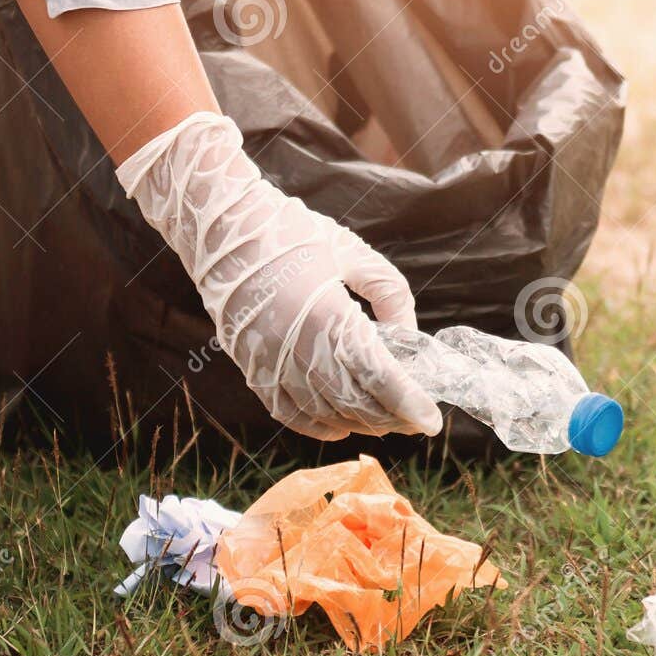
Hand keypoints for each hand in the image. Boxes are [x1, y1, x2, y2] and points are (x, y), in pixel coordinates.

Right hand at [117, 113, 444, 440]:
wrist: (223, 228)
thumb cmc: (294, 233)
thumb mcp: (354, 252)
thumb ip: (390, 294)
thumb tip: (409, 336)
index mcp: (326, 313)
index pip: (376, 374)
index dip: (408, 402)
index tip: (432, 421)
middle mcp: (294, 345)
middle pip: (353, 401)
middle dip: (392, 418)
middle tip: (417, 422)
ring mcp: (267, 360)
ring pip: (323, 412)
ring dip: (360, 424)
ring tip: (389, 422)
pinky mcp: (250, 366)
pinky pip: (287, 411)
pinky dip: (317, 427)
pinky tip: (342, 427)